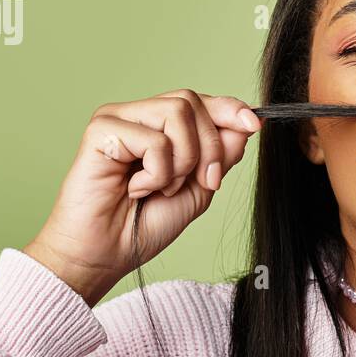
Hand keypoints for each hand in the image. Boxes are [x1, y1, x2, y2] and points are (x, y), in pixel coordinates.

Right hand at [22, 89, 260, 306]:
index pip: (200, 102)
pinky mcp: (101, 131)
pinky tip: (135, 190)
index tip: (254, 124)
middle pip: (191, 101)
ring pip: (176, 112)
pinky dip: (157, 173)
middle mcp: (137, 116)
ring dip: (183, 161)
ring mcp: (117, 119)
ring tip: (160, 188)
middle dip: (210, 146)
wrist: (106, 255)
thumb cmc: (144, 225)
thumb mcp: (198, 190)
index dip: (229, 109)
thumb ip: (220, 156)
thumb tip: (246, 122)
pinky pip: (154, 139)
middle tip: (202, 182)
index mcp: (159, 126)